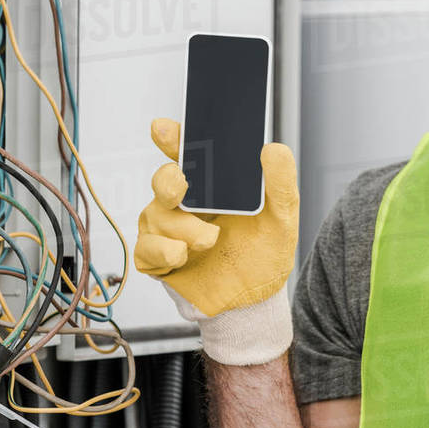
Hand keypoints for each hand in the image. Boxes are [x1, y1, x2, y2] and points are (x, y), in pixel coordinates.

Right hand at [134, 118, 298, 362]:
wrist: (255, 299)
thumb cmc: (264, 252)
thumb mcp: (282, 216)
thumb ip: (280, 183)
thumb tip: (274, 148)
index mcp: (211, 184)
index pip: (187, 153)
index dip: (172, 138)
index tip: (164, 128)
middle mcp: (184, 202)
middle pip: (163, 179)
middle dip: (168, 181)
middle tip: (183, 188)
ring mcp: (167, 229)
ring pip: (156, 215)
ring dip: (185, 229)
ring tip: (211, 240)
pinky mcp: (156, 258)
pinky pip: (146, 248)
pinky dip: (165, 252)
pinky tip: (183, 257)